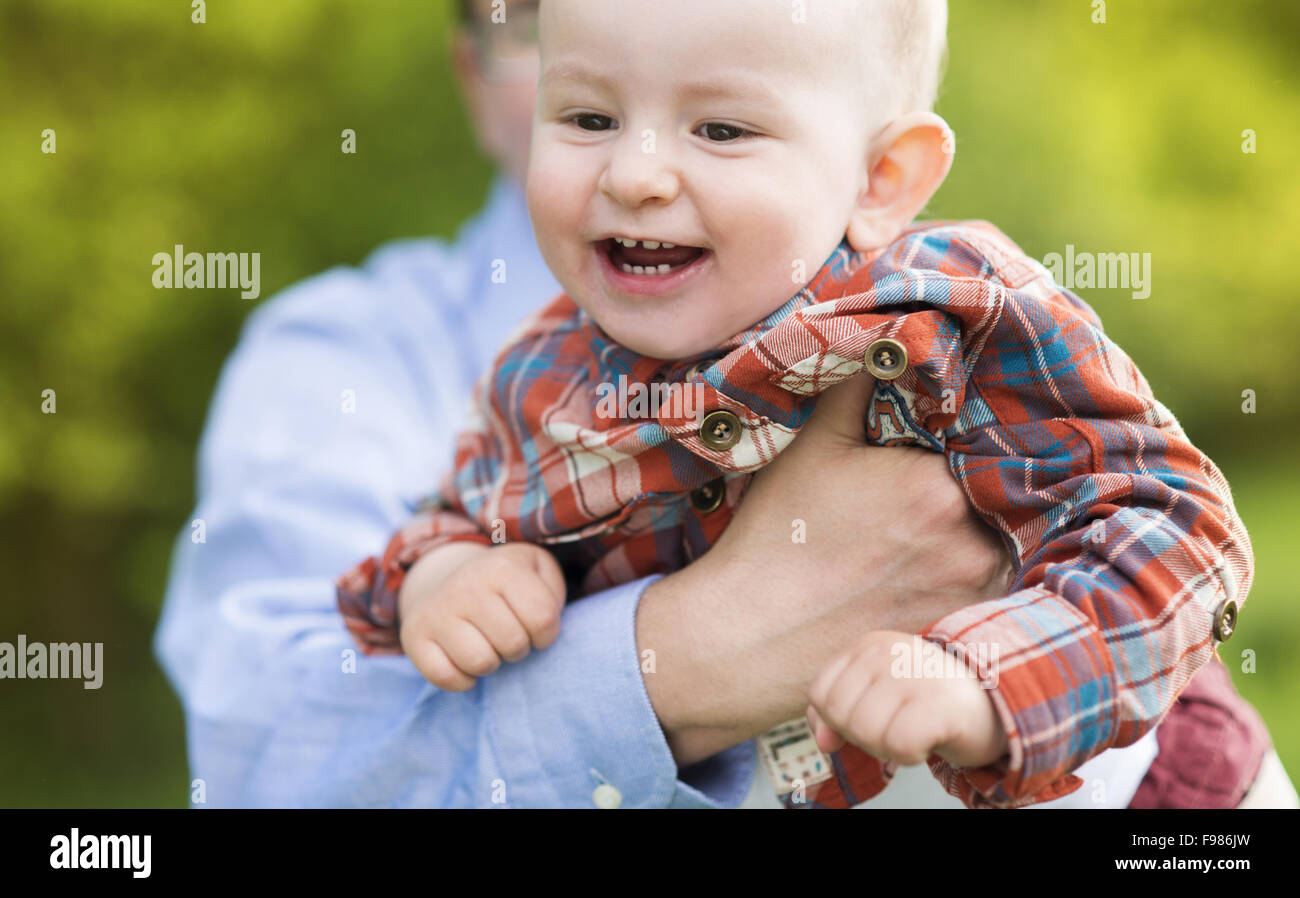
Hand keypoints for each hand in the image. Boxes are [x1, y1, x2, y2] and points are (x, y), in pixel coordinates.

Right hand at [398, 542, 565, 690]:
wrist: (450, 579)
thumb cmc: (507, 584)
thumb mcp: (538, 571)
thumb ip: (551, 592)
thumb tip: (541, 622)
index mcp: (501, 567)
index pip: (542, 619)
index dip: (547, 633)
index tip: (534, 625)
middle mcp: (465, 584)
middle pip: (514, 644)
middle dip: (519, 647)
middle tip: (507, 633)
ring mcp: (436, 611)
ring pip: (481, 663)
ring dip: (492, 663)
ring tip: (488, 644)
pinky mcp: (414, 636)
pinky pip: (446, 677)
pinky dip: (462, 679)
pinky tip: (465, 660)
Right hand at [638, 373, 1013, 764]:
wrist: (751, 635)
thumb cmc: (777, 536)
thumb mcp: (813, 446)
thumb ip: (857, 387)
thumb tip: (888, 338)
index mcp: (937, 486)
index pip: (976, 440)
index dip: (958, 437)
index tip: (936, 440)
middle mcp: (973, 540)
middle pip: (991, 491)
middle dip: (969, 481)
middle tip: (928, 485)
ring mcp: (975, 592)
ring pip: (998, 538)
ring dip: (979, 526)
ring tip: (927, 528)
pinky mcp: (962, 629)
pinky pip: (991, 586)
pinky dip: (973, 571)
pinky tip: (930, 566)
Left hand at [806, 631, 1007, 767]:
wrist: (996, 707)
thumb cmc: (928, 705)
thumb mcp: (875, 699)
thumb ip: (837, 714)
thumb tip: (823, 743)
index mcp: (868, 645)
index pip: (820, 693)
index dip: (839, 719)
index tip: (874, 716)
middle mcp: (889, 652)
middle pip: (840, 715)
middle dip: (863, 736)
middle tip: (898, 726)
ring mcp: (916, 674)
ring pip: (865, 732)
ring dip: (888, 748)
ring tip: (914, 731)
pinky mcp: (941, 703)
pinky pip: (899, 745)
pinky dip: (911, 755)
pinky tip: (930, 740)